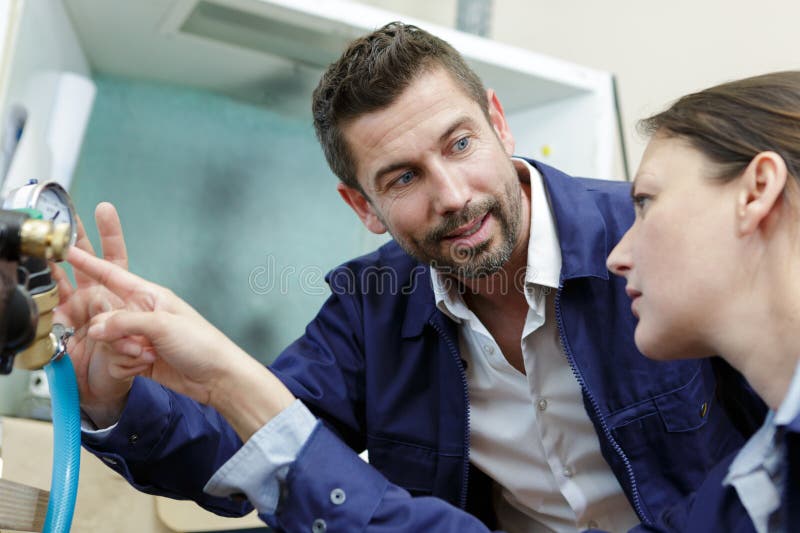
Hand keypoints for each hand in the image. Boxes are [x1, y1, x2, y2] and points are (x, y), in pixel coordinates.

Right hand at [68, 246, 294, 439]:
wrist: (216, 377)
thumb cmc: (201, 344)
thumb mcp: (162, 325)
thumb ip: (124, 322)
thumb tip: (96, 328)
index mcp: (149, 295)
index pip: (112, 275)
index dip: (89, 263)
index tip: (67, 250)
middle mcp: (141, 313)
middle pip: (103, 315)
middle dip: (110, 330)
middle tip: (133, 342)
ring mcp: (139, 335)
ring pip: (107, 339)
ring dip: (122, 350)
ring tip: (147, 354)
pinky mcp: (138, 357)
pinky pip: (116, 358)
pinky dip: (126, 363)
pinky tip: (146, 365)